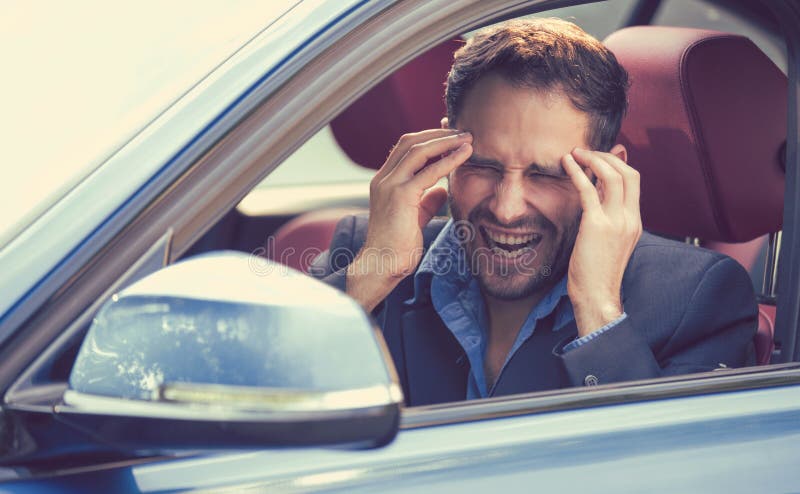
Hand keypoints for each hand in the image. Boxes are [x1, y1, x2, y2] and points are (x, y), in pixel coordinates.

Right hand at [347, 129, 472, 310]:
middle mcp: (384, 178)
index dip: (430, 138)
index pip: (406, 148)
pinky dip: (448, 160)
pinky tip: (465, 155)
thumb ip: (426, 201)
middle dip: (438, 133)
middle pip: (410, 142)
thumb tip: (442, 191)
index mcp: (385, 181)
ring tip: (467, 139)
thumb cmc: (398, 245)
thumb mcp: (415, 216)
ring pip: (419, 150)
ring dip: (446, 141)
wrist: (383, 264)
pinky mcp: (400, 196)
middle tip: (463, 132)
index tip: (452, 136)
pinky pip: (428, 171)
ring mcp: (389, 185)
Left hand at [561, 146, 641, 336]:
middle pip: (628, 172)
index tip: (597, 158)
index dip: (617, 163)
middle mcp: (629, 218)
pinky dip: (578, 172)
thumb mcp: (609, 243)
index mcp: (634, 222)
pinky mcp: (596, 225)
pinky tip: (567, 164)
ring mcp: (616, 221)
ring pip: (612, 175)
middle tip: (586, 152)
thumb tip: (597, 202)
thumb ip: (608, 221)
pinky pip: (589, 190)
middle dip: (607, 156)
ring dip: (592, 159)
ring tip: (575, 153)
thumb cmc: (597, 274)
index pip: (634, 181)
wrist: (597, 296)